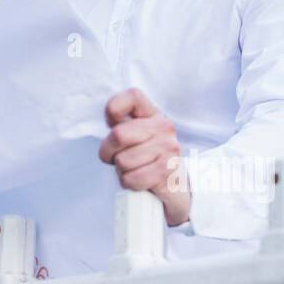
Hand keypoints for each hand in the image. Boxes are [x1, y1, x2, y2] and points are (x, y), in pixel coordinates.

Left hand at [97, 87, 190, 225]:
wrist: (173, 188)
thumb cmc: (145, 160)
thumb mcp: (133, 138)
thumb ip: (120, 126)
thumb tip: (112, 123)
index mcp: (152, 114)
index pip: (133, 96)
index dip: (113, 108)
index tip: (112, 123)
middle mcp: (164, 126)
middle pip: (118, 134)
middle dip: (109, 152)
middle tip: (117, 158)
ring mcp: (169, 147)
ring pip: (123, 160)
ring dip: (121, 170)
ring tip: (134, 169)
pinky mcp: (168, 170)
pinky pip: (132, 179)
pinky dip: (129, 183)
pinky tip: (140, 180)